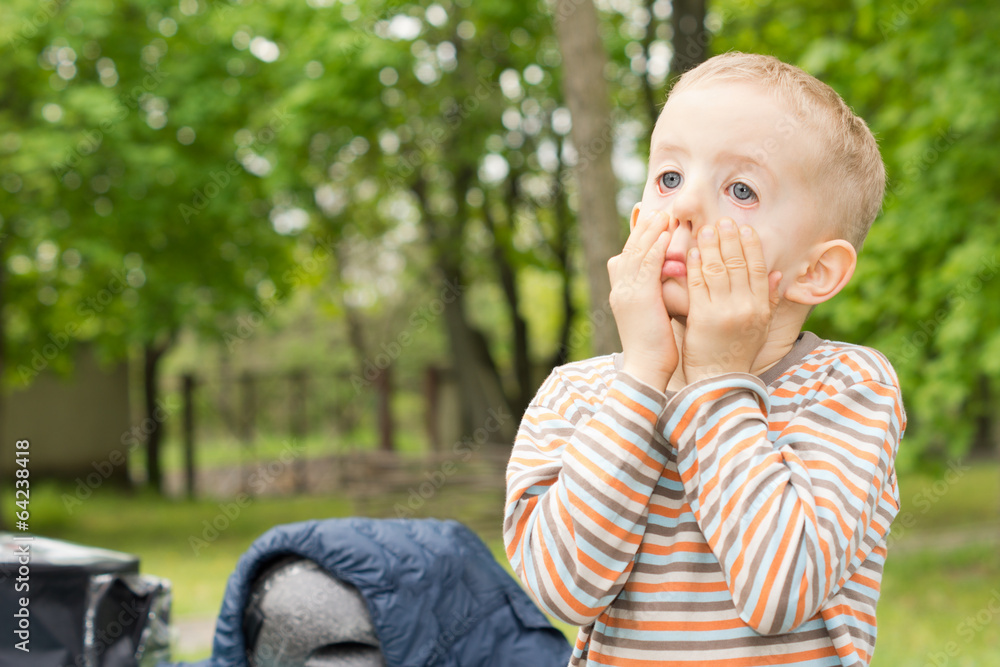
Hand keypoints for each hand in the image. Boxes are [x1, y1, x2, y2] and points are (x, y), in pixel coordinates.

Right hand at [607, 208, 677, 391]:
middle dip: (643, 230)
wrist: (645, 369)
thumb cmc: (655, 349)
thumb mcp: (652, 316)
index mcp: (621, 293)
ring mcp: (627, 292)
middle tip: (657, 211)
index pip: (628, 258)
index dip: (639, 239)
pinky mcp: (639, 297)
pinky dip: (655, 248)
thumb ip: (657, 295)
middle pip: (630, 250)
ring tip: (663, 215)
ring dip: (650, 232)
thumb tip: (669, 282)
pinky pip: (646, 265)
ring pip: (637, 253)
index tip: (650, 223)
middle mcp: (620, 289)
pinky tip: (665, 235)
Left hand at [682, 219, 781, 383]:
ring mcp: (724, 312)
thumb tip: (778, 275)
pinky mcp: (703, 318)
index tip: (745, 229)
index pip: (759, 269)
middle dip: (730, 240)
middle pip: (738, 264)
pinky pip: (698, 285)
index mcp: (761, 308)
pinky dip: (695, 267)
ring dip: (711, 247)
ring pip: (717, 270)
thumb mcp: (761, 327)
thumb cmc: (738, 353)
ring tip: (705, 229)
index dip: (752, 246)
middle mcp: (746, 307)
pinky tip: (691, 253)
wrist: (719, 381)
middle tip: (723, 220)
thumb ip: (769, 301)